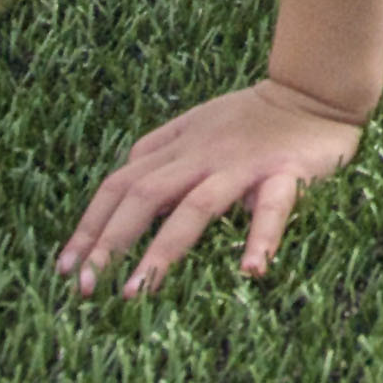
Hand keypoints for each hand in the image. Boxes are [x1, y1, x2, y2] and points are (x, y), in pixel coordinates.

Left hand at [61, 76, 368, 295]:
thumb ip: (158, 152)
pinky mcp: (286, 173)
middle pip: (144, 194)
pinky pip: (273, 207)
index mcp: (178, 147)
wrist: (316, 90)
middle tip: (85, 288)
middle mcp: (203, 156)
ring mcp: (243, 166)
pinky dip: (261, 237)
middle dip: (110, 241)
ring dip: (163, 250)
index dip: (90, 224)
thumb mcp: (195, 126)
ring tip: (137, 292)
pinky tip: (251, 271)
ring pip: (195, 206)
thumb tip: (120, 185)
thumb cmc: (253, 117)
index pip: (120, 184)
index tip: (66, 268)